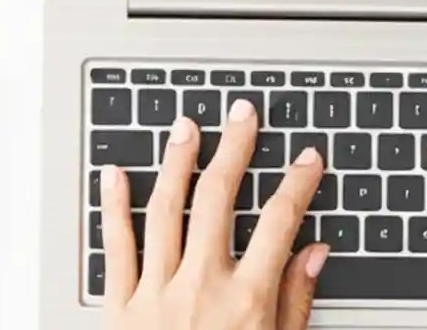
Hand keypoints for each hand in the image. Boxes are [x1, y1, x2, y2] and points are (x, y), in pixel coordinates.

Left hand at [100, 101, 329, 329]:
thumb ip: (295, 302)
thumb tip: (313, 255)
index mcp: (246, 301)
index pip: (279, 221)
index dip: (298, 183)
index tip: (307, 159)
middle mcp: (201, 288)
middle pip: (217, 198)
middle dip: (233, 148)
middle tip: (242, 115)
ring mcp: (156, 296)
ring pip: (165, 211)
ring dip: (176, 162)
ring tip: (186, 128)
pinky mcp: (118, 310)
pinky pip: (115, 248)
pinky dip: (113, 207)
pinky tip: (115, 174)